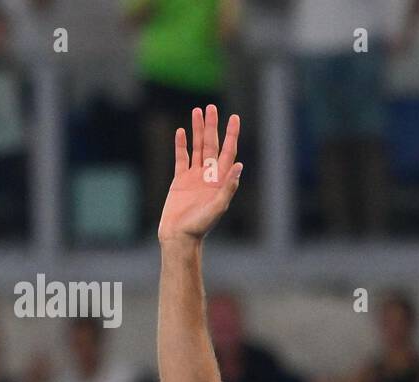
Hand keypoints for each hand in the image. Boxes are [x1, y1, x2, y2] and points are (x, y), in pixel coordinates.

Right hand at [158, 105, 242, 243]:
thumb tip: (239, 165)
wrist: (180, 237)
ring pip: (197, 147)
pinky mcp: (179, 181)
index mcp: (220, 180)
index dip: (231, 135)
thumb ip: (228, 187)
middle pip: (212, 145)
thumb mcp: (218, 207)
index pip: (228, 152)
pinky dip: (181, 144)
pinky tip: (180, 131)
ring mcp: (194, 177)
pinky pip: (181, 158)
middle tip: (212, 107)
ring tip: (197, 112)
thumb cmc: (200, 226)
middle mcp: (209, 176)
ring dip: (197, 130)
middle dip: (212, 126)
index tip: (234, 118)